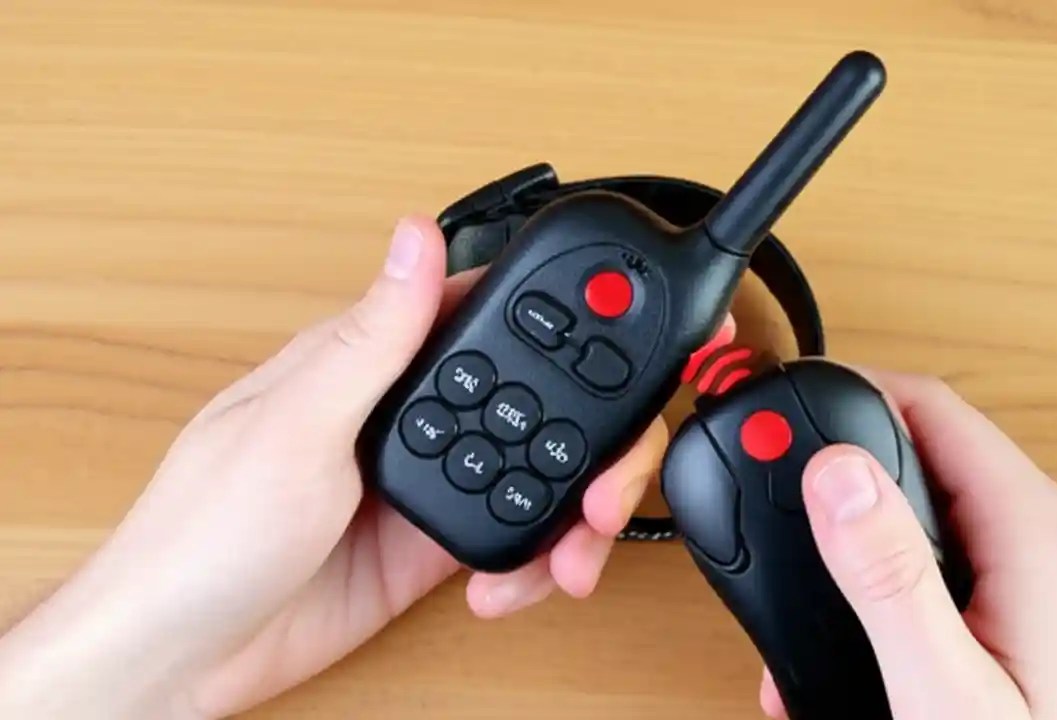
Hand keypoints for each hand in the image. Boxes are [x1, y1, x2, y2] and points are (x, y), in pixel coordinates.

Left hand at [0, 217, 731, 718]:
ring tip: (576, 550)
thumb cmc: (201, 533)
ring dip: (573, 509)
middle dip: (591, 436)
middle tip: (609, 482)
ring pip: (536, 471)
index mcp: (368, 364)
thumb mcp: (294, 425)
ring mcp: (424, 480)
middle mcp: (405, 416)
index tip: (625, 328)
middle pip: (532, 398)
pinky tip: (514, 584)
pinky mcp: (430, 543)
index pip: (483, 315)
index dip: (558, 314)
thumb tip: (415, 235)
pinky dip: (533, 562)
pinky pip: (512, 537)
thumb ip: (370, 337)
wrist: (182, 655)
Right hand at [760, 370, 1056, 718]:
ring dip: (852, 538)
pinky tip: (841, 640)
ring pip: (923, 509)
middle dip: (837, 470)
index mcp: (1034, 530)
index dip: (848, 390)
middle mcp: (1043, 535)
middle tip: (765, 494)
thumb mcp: (942, 686)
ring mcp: (1035, 571)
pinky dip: (880, 584)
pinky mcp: (1020, 608)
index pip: (931, 406)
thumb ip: (887, 577)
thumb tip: (835, 473)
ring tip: (793, 587)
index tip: (778, 407)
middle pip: (922, 451)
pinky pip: (938, 563)